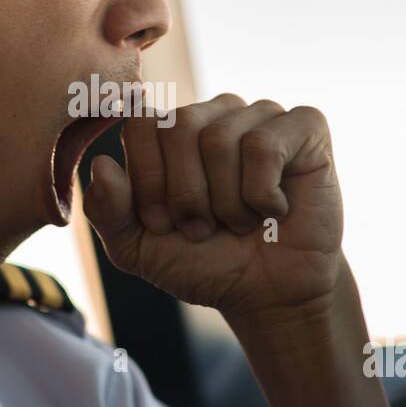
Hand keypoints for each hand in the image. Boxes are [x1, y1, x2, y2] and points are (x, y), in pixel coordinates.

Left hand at [83, 94, 343, 325]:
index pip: (140, 123)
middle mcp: (215, 113)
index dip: (148, 181)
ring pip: (220, 139)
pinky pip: (265, 145)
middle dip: (186, 194)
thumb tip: (99, 165)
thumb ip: (107, 210)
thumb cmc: (204, 263)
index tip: (164, 223)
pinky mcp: (306, 126)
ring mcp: (261, 114)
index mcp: (172, 130)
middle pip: (179, 125)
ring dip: (226, 202)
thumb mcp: (137, 248)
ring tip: (241, 222)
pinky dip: (262, 194)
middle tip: (204, 227)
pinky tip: (274, 210)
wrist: (270, 294)